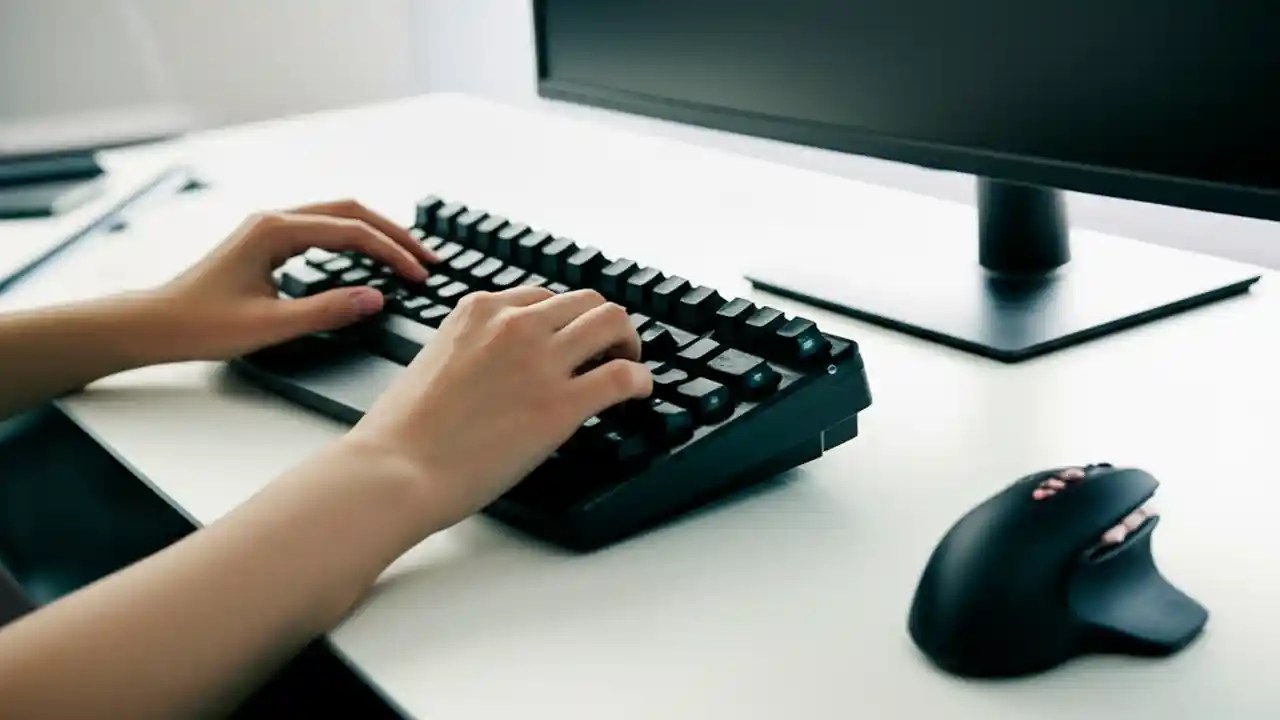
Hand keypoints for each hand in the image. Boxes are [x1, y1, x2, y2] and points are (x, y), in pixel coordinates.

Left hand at [149, 199, 435, 360]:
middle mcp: (274, 220)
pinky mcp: (268, 242)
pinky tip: (368, 258)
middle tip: (428, 259)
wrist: (157, 324)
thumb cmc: (202, 324)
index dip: (392, 253)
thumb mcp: (270, 325)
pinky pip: (323, 230)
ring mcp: (270, 228)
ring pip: (339, 217)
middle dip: (394, 234)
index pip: (352, 232)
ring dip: (377, 234)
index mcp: (275, 231)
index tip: (420, 276)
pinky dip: (355, 240)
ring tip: (408, 257)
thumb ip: (326, 311)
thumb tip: (376, 298)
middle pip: (351, 212)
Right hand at [345, 287, 653, 529]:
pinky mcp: (561, 405)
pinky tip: (640, 393)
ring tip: (629, 364)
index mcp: (477, 310)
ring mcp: (541, 361)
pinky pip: (624, 376)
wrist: (395, 470)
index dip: (564, 320)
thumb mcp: (434, 362)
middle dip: (603, 324)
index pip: (541, 297)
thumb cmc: (402, 433)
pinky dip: (641, 380)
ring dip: (629, 342)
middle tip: (610, 350)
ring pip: (613, 322)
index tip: (572, 339)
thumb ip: (472, 350)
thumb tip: (498, 368)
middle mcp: (514, 324)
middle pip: (586, 301)